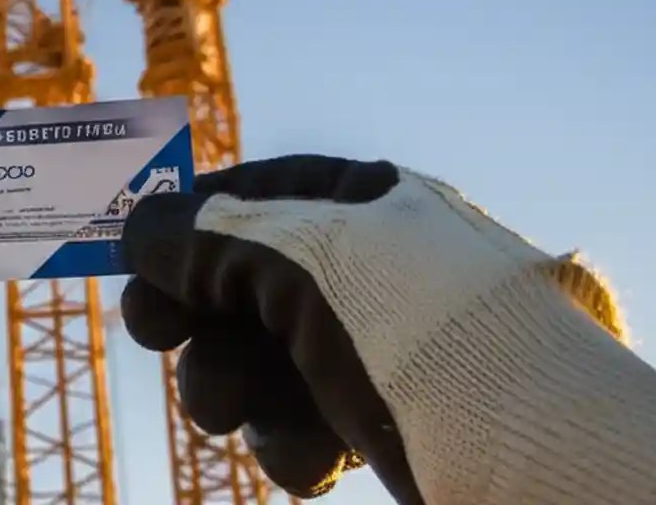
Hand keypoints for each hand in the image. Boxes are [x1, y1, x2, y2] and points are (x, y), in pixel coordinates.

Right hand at [119, 155, 625, 502]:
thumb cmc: (407, 316)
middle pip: (242, 283)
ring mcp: (374, 342)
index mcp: (358, 201)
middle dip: (194, 317)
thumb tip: (135, 225)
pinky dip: (289, 441)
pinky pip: (304, 418)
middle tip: (155, 336)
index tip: (133, 259)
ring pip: (262, 359)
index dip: (183, 226)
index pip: (247, 197)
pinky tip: (309, 458)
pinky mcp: (382, 413)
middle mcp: (365, 264)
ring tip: (228, 413)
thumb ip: (204, 235)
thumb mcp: (295, 255)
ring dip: (230, 386)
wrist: (522, 434)